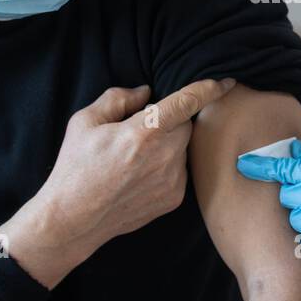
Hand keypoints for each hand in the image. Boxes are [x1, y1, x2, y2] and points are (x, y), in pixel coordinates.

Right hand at [1, 78, 235, 286]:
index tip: (225, 82)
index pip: (187, 102)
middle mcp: (165, 156)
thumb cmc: (75, 167)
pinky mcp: (174, 199)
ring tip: (135, 159)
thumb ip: (118, 98)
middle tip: (140, 132)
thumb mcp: (85, 121)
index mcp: (145, 132)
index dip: (209, 88)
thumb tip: (146, 92)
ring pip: (183, 149)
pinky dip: (166, 167)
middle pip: (186, 125)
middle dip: (170, 122)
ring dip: (168, 146)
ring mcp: (173, 180)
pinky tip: (139, 176)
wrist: (74, 219)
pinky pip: (179, 171)